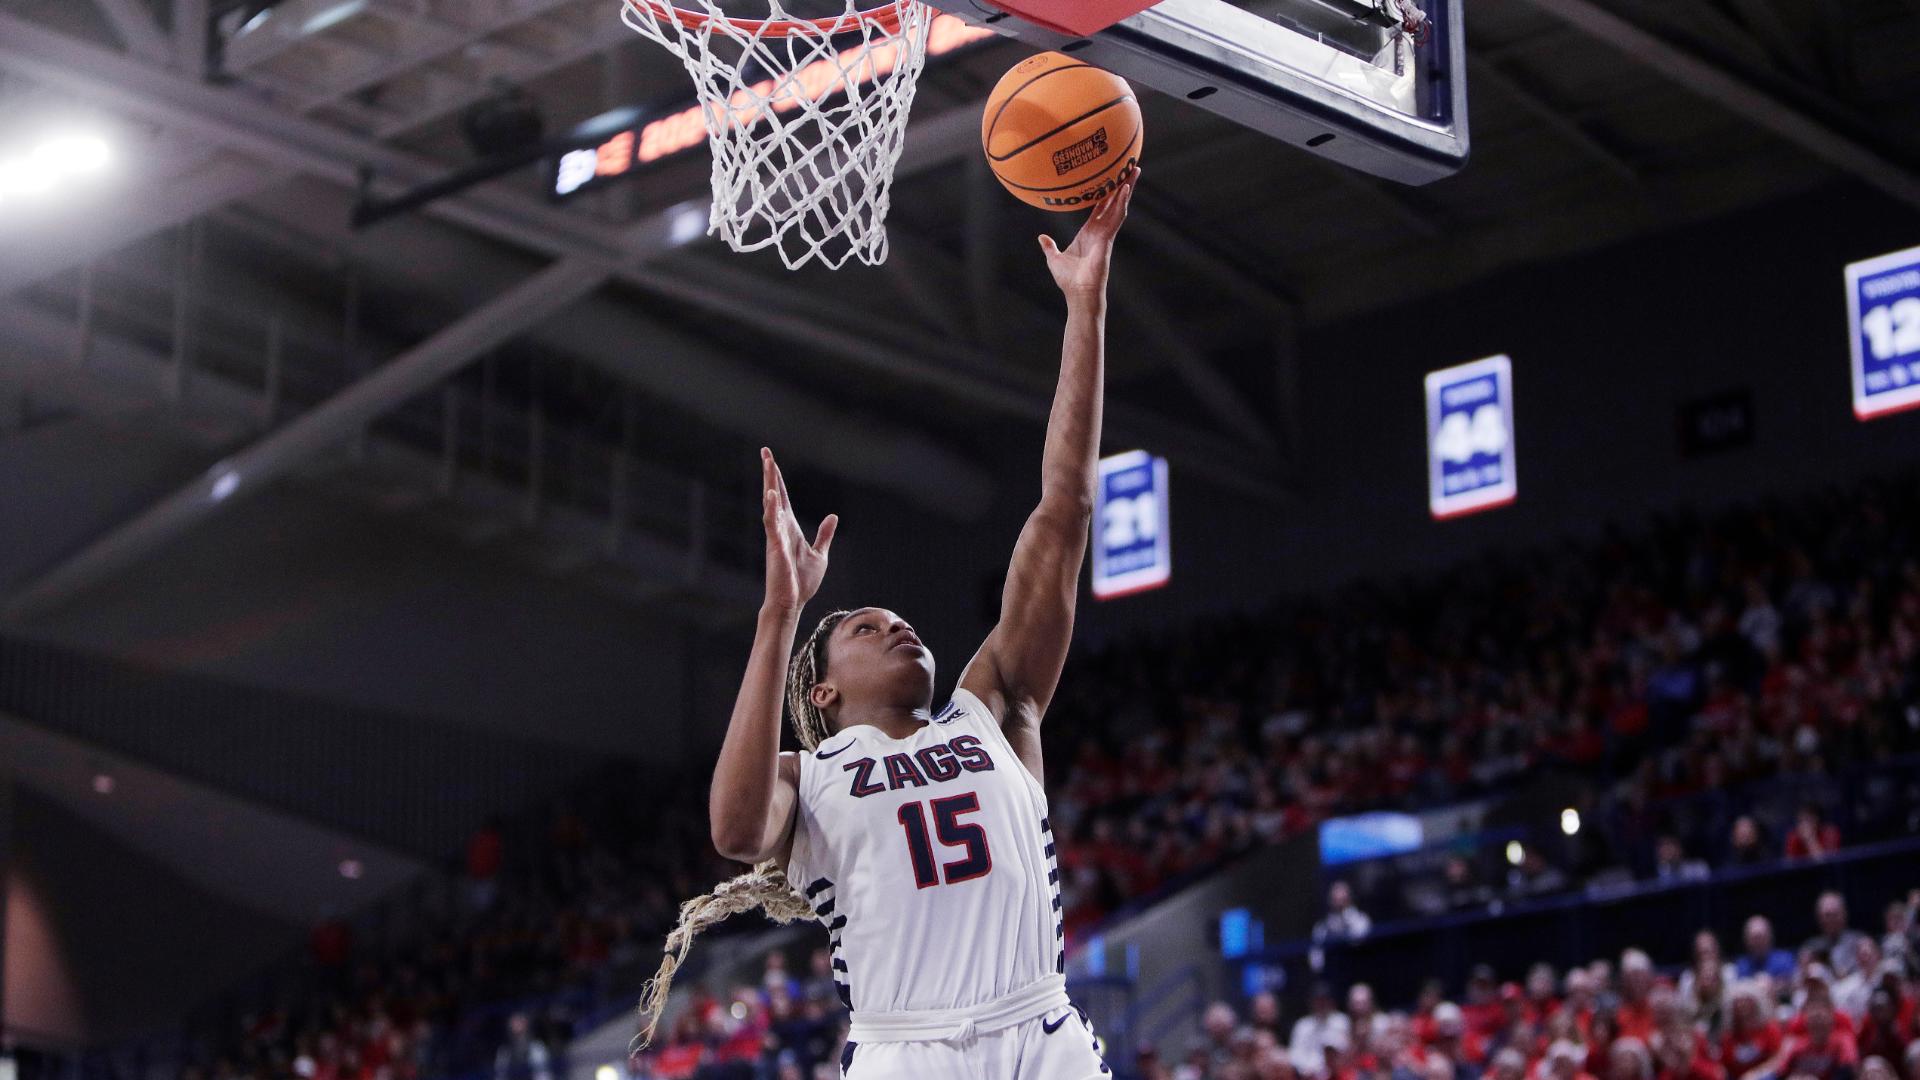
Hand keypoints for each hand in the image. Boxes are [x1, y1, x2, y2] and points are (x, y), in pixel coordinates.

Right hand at [759, 448, 835, 614]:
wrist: (792, 602)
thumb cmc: (802, 582)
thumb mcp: (820, 554)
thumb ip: (824, 535)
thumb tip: (832, 516)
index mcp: (790, 528)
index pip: (783, 497)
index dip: (777, 478)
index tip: (770, 459)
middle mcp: (780, 528)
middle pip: (774, 495)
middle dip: (770, 473)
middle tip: (765, 451)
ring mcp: (776, 536)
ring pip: (771, 505)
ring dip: (770, 485)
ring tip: (768, 465)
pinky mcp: (775, 548)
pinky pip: (772, 525)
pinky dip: (771, 510)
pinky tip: (771, 495)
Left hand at [1038, 167, 1137, 296]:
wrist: (1078, 294)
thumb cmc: (1069, 281)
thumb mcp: (1055, 259)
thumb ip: (1050, 247)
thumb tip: (1042, 238)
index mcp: (1088, 233)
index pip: (1099, 208)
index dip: (1106, 193)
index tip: (1111, 178)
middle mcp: (1100, 230)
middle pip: (1113, 202)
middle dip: (1122, 185)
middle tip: (1130, 167)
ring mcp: (1106, 234)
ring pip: (1119, 206)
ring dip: (1127, 188)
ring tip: (1135, 170)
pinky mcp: (1108, 238)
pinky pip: (1116, 217)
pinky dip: (1122, 202)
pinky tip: (1125, 188)